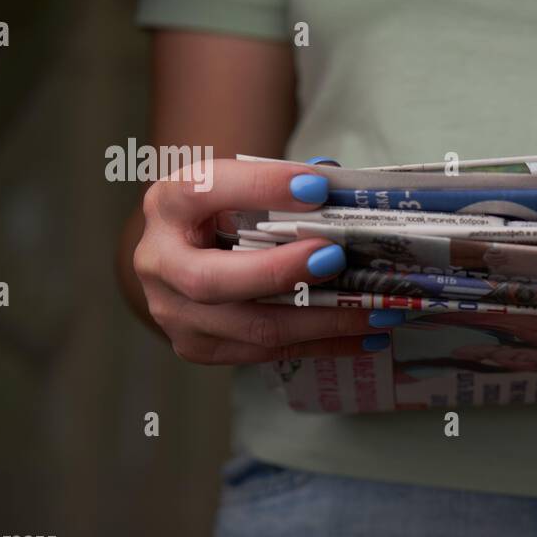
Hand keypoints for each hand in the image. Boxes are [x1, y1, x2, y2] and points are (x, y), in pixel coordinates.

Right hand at [134, 157, 403, 363]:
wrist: (183, 254)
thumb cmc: (222, 214)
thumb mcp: (240, 187)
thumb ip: (285, 183)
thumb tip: (343, 189)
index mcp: (169, 204)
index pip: (206, 189)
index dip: (262, 187)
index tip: (318, 187)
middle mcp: (159, 261)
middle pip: (215, 280)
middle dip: (281, 272)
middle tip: (336, 258)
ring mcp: (175, 313)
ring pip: (253, 327)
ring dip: (323, 320)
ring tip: (376, 309)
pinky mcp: (200, 348)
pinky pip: (269, 352)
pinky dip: (324, 343)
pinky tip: (367, 336)